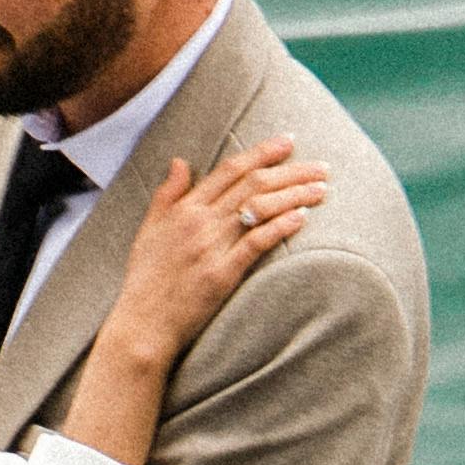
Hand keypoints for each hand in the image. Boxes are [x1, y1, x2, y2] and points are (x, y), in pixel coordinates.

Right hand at [106, 134, 326, 373]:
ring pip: (260, 208)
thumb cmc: (145, 279)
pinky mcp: (221, 274)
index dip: (261, 152)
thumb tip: (180, 161)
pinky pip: (256, 243)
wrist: (142, 323)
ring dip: (295, 195)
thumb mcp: (148, 229)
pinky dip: (281, 226)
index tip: (287, 141)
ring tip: (322, 189)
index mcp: (184, 209)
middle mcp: (199, 222)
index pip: (230, 170)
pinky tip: (303, 217)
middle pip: (253, 184)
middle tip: (322, 167)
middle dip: (292, 171)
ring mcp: (211, 247)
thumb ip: (167, 194)